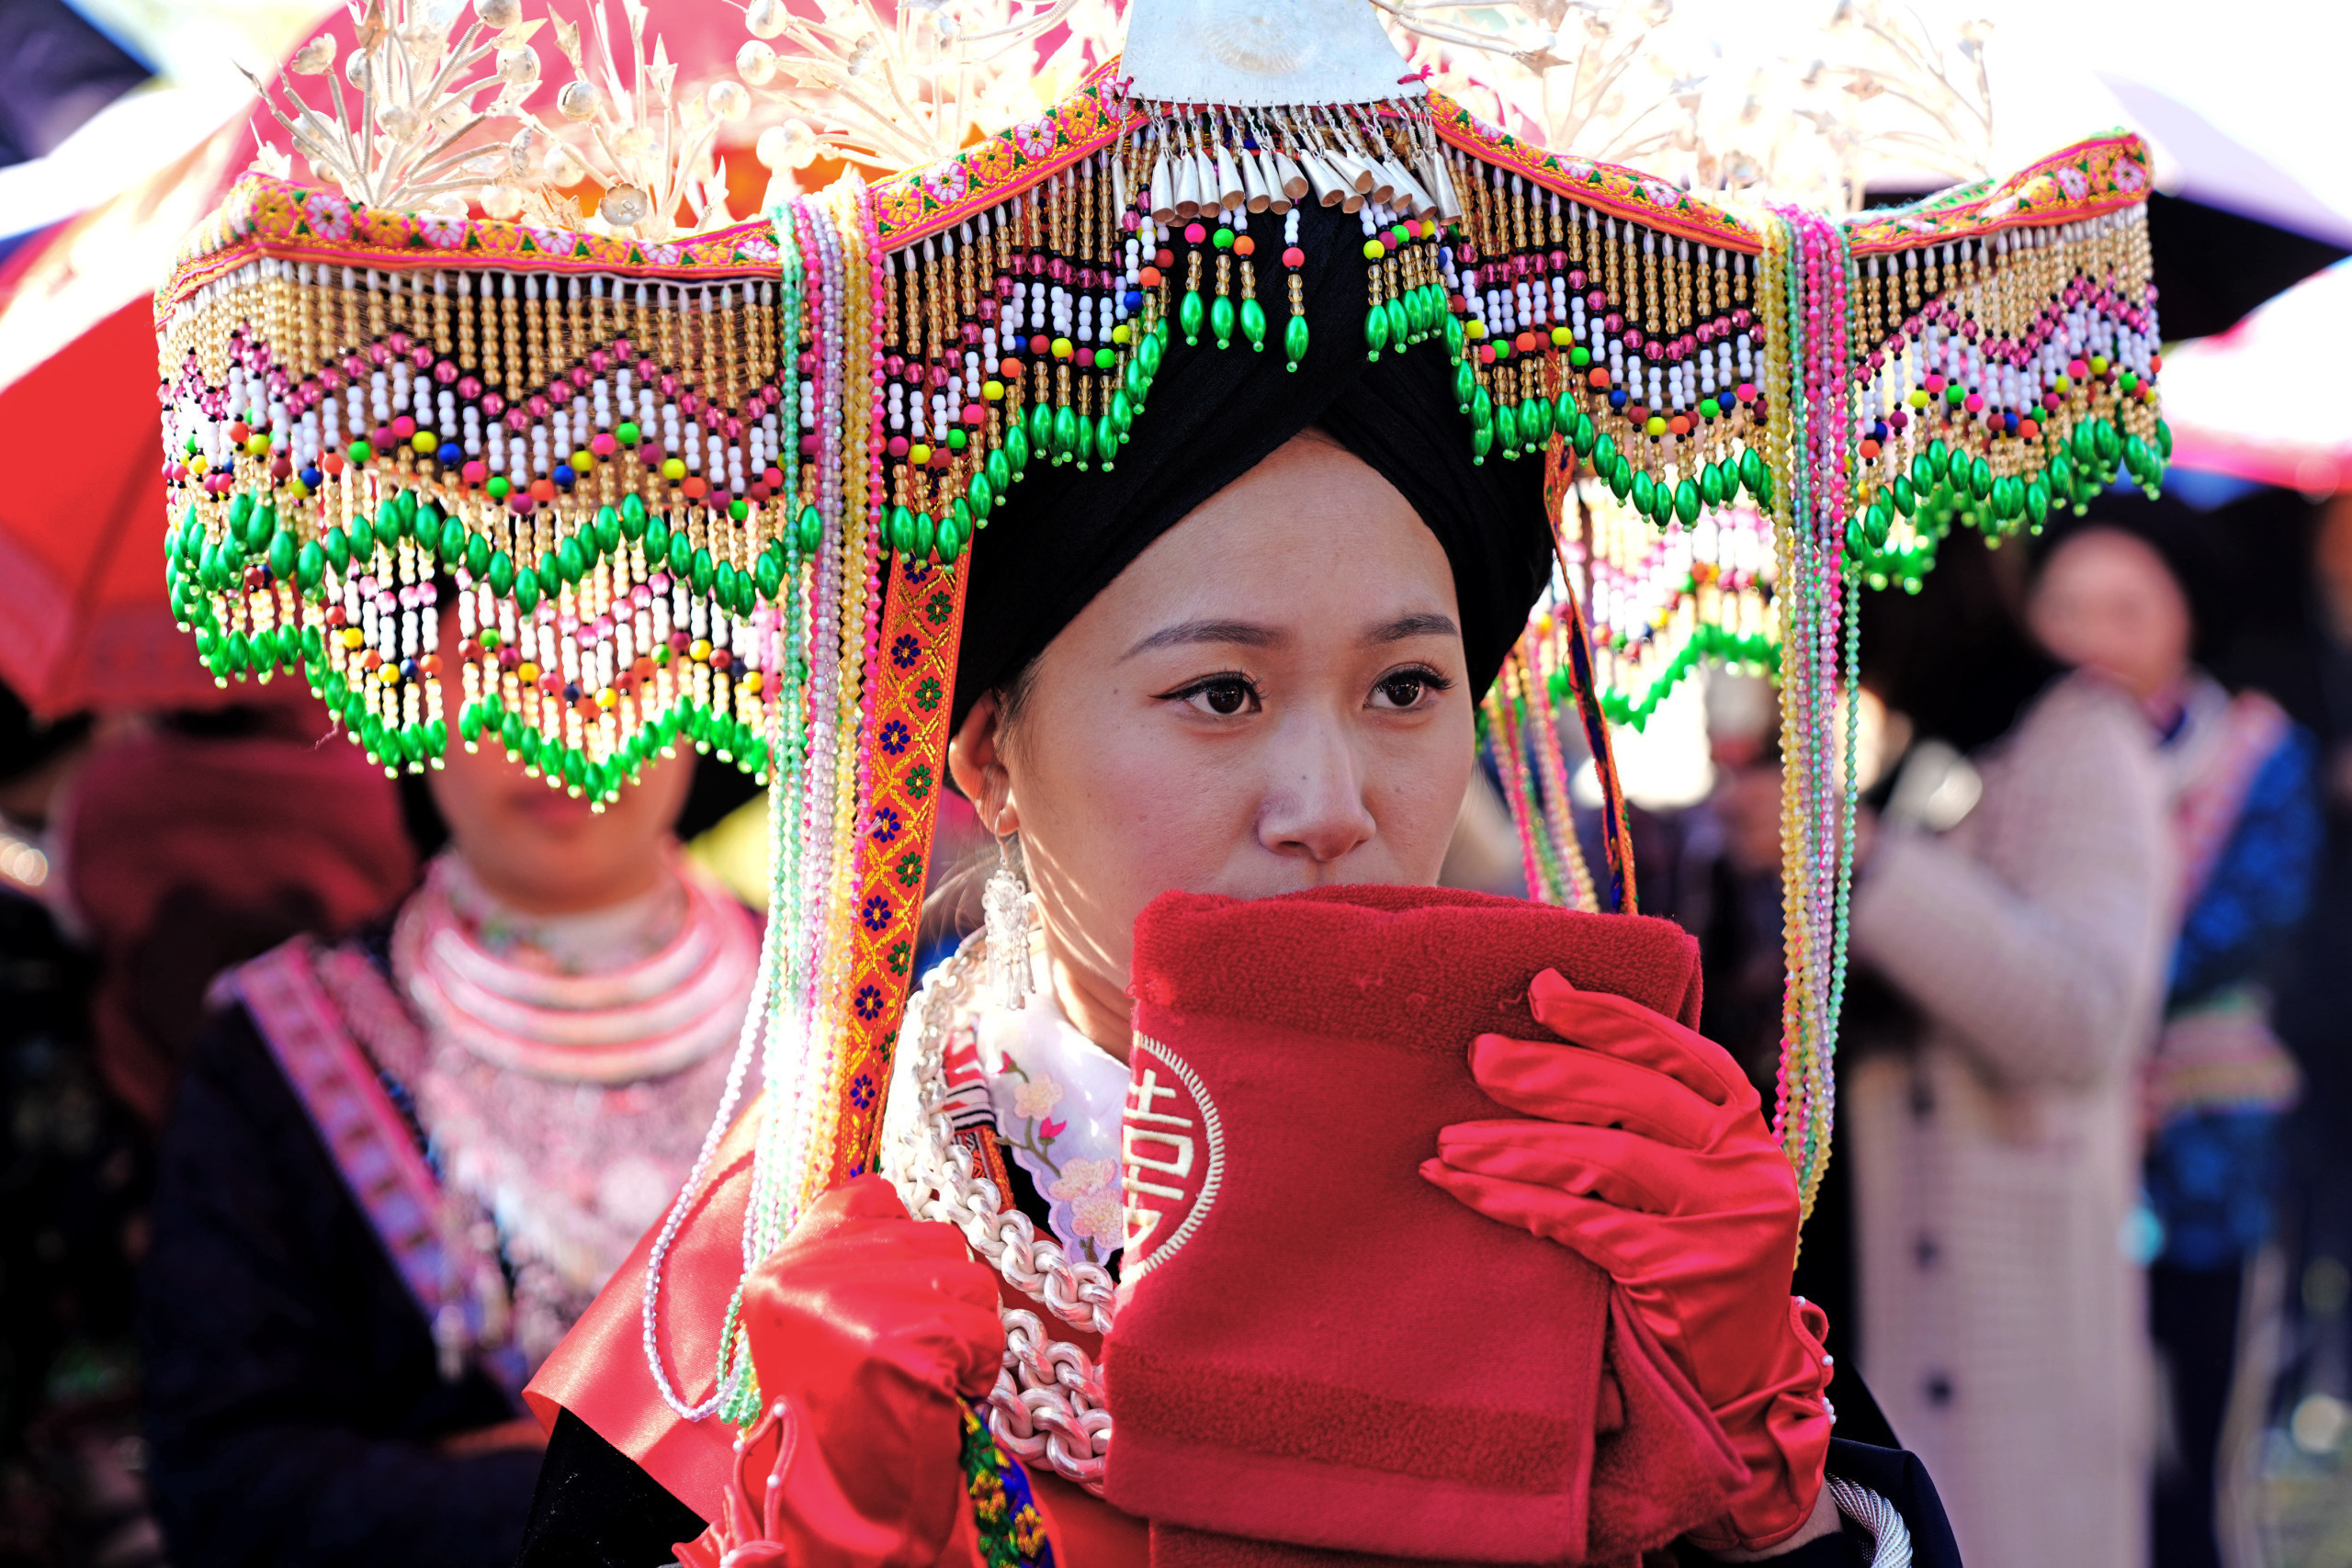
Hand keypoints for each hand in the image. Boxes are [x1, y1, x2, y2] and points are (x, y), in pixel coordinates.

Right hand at [678, 1177, 1005, 1567]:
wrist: (836, 1518)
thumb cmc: (836, 1424)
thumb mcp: (815, 1325)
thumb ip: (850, 1261)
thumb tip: (908, 1214)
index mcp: (780, 1268)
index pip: (874, 1197)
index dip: (904, 1245)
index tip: (898, 1299)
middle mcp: (808, 1276)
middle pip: (935, 1237)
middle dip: (944, 1297)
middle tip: (913, 1356)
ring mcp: (858, 1306)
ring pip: (971, 1279)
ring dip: (968, 1333)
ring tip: (927, 1378)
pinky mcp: (909, 1345)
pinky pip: (987, 1331)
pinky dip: (982, 1370)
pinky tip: (944, 1398)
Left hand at [1420, 970, 1832, 1553]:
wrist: (1733, 1387)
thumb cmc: (1685, 1266)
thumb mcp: (1683, 1183)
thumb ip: (1643, 1122)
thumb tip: (1542, 1031)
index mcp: (1747, 1131)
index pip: (1683, 1053)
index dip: (1612, 1017)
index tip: (1543, 990)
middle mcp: (1750, 1168)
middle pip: (1637, 1096)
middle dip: (1548, 1072)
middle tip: (1479, 1058)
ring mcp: (1727, 1224)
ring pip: (1606, 1158)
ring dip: (1514, 1143)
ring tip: (1449, 1138)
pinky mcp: (1686, 1277)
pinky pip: (1581, 1223)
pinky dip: (1512, 1200)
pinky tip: (1462, 1187)